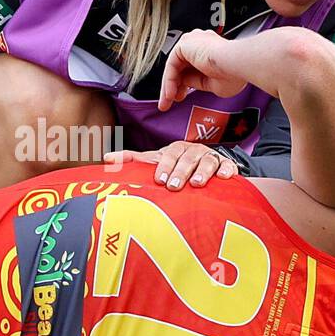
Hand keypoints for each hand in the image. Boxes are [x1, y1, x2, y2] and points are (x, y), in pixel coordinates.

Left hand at [104, 141, 238, 189]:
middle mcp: (193, 151)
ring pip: (208, 162)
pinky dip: (227, 171)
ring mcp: (210, 157)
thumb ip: (132, 159)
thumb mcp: (154, 161)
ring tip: (198, 184)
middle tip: (174, 186)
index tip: (159, 179)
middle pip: (187, 159)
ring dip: (203, 172)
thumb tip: (106, 157)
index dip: (164, 166)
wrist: (202, 165)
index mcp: (175, 149)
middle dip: (181, 172)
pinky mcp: (225, 166)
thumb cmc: (174, 165)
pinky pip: (228, 167)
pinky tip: (225, 178)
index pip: (169, 155)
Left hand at [157, 29, 246, 111]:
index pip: (190, 67)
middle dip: (174, 86)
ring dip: (169, 86)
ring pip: (174, 67)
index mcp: (210, 50)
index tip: (182, 97)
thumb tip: (185, 84)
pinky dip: (169, 81)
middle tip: (170, 101)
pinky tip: (170, 94)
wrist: (237, 65)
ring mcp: (192, 43)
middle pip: (180, 67)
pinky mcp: (184, 44)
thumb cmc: (234, 74)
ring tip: (167, 102)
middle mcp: (200, 44)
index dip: (184, 84)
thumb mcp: (212, 84)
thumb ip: (197, 82)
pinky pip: (171, 65)